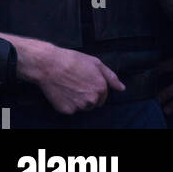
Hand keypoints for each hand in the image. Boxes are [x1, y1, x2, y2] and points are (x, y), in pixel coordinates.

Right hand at [4, 36, 125, 114]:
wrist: (50, 66)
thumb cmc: (73, 61)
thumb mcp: (96, 63)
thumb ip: (111, 77)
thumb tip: (122, 88)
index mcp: (101, 88)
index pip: (104, 96)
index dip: (96, 88)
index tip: (87, 81)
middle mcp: (92, 100)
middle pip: (94, 103)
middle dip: (89, 95)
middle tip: (78, 83)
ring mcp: (79, 107)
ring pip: (83, 107)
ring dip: (79, 100)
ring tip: (70, 86)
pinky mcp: (67, 111)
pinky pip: (71, 109)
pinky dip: (68, 103)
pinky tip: (63, 91)